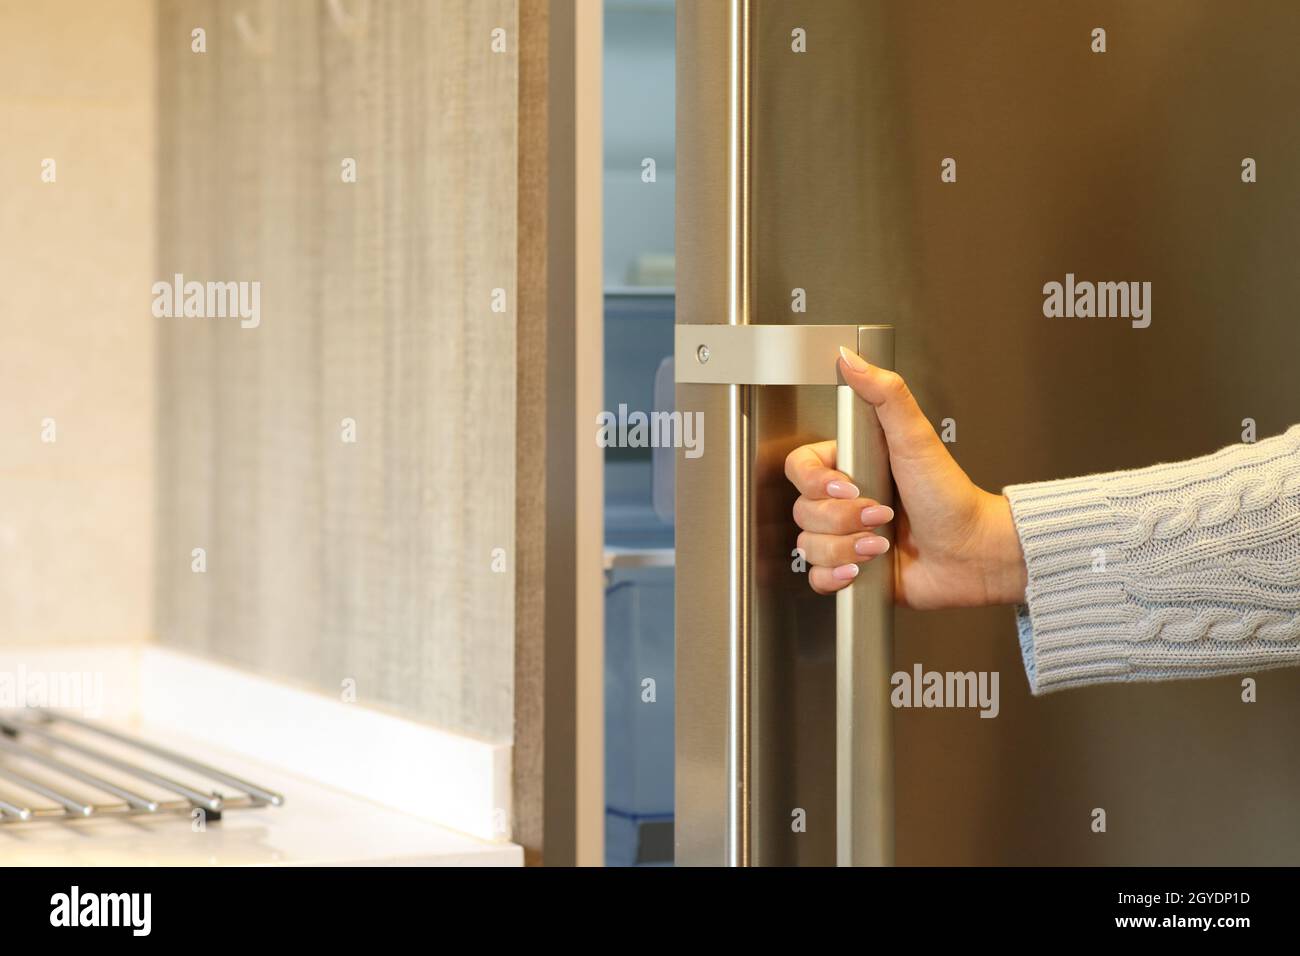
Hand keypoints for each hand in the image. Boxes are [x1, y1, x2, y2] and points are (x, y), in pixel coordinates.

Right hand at [783, 346, 1026, 608]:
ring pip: (808, 545)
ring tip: (880, 544)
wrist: (974, 553)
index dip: (817, 481)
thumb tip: (851, 358)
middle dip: (841, 518)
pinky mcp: (851, 571)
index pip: (800, 469)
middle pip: (802, 510)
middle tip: (879, 515)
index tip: (849, 485)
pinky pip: (817, 577)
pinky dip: (837, 575)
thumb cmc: (952, 497)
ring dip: (845, 548)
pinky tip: (863, 568)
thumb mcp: (916, 438)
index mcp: (851, 466)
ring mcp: (845, 537)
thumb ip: (884, 394)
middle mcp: (843, 502)